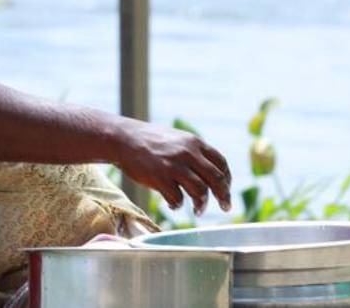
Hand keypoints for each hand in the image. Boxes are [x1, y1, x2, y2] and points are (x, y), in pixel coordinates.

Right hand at [109, 119, 231, 215]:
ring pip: (200, 191)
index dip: (227, 180)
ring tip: (198, 210)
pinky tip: (172, 203)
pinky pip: (178, 199)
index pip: (221, 163)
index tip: (226, 191)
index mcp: (194, 142)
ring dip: (201, 205)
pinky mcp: (159, 178)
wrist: (123, 139)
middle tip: (225, 207)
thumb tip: (213, 174)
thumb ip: (194, 153)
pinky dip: (177, 205)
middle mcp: (187, 153)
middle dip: (223, 196)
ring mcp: (173, 166)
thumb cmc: (150, 141)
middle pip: (216, 179)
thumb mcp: (177, 139)